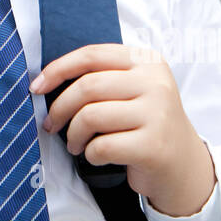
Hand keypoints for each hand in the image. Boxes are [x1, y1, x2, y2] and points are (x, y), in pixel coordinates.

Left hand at [30, 43, 215, 216]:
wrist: (183, 165)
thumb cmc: (145, 124)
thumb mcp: (132, 90)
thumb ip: (101, 77)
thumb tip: (45, 80)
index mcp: (147, 61)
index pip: (92, 55)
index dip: (58, 69)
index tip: (36, 87)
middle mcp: (156, 83)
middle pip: (88, 87)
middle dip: (60, 108)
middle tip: (52, 125)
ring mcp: (158, 114)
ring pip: (91, 117)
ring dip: (73, 135)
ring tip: (75, 144)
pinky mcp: (154, 146)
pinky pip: (102, 146)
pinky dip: (90, 154)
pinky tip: (96, 156)